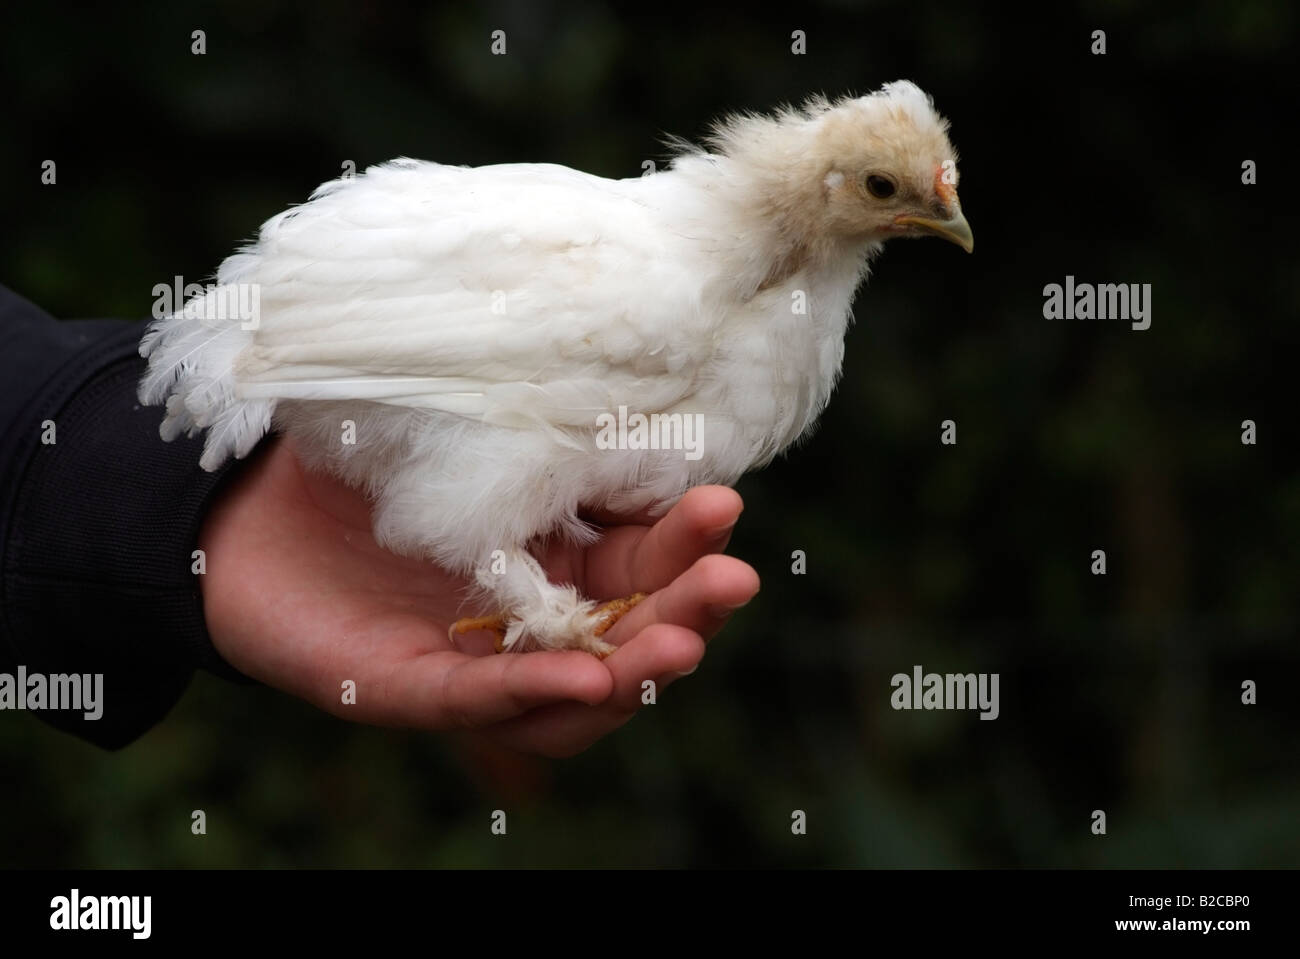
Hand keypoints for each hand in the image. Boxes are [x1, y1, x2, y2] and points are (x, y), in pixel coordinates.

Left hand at [198, 437, 759, 755]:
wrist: (231, 498)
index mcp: (548, 559)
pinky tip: (587, 675)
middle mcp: (520, 621)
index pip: (635, 568)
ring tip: (682, 646)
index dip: (683, 547)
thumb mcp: (460, 429)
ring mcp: (467, 660)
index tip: (724, 505)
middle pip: (623, 635)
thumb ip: (538, 432)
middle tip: (732, 581)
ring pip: (570, 692)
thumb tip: (635, 405)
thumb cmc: (356, 456)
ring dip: (633, 672)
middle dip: (685, 612)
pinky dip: (532, 691)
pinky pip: (476, 701)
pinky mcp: (401, 688)